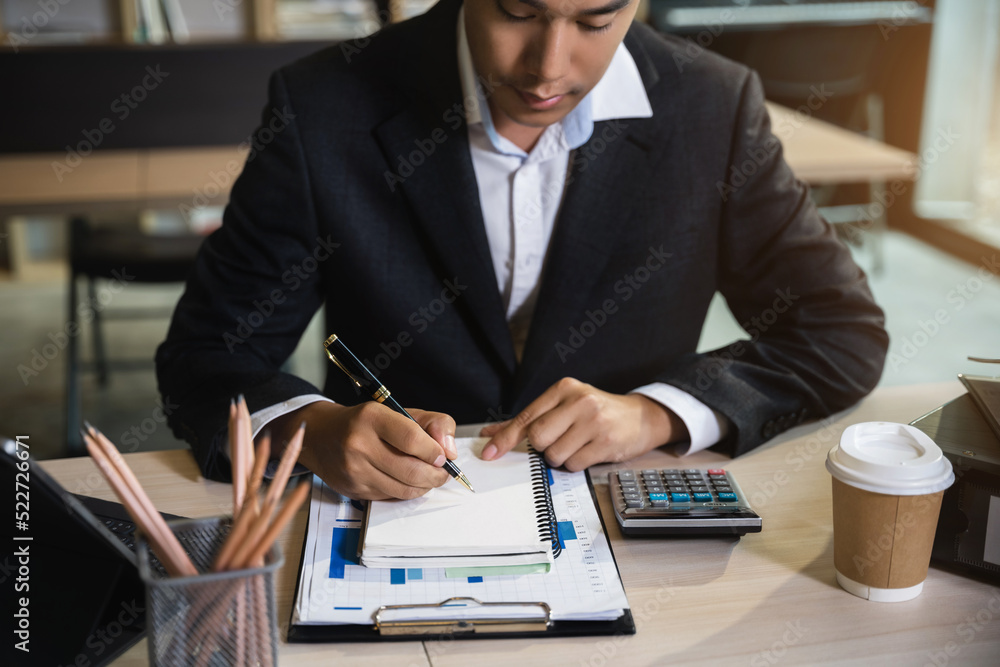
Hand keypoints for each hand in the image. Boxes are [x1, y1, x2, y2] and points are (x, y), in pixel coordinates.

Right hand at [266, 401, 456, 499]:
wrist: (321, 436)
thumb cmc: (366, 423)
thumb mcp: (399, 411)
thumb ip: (433, 423)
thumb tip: (450, 450)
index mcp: (372, 418)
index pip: (411, 439)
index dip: (434, 452)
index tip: (442, 456)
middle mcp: (359, 444)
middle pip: (411, 470)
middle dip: (436, 476)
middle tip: (443, 473)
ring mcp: (354, 470)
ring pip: (403, 489)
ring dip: (424, 487)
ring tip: (429, 478)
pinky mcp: (353, 490)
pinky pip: (391, 497)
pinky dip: (405, 492)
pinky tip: (407, 481)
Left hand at [479, 378, 686, 470]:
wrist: (640, 417)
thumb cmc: (596, 412)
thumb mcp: (564, 406)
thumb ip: (528, 420)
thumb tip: (491, 434)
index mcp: (564, 388)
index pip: (526, 417)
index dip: (505, 437)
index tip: (489, 452)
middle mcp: (579, 401)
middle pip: (538, 437)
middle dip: (543, 447)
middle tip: (558, 441)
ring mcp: (594, 421)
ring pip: (555, 455)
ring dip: (561, 458)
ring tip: (578, 444)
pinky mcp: (606, 442)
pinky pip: (574, 465)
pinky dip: (576, 464)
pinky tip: (588, 451)